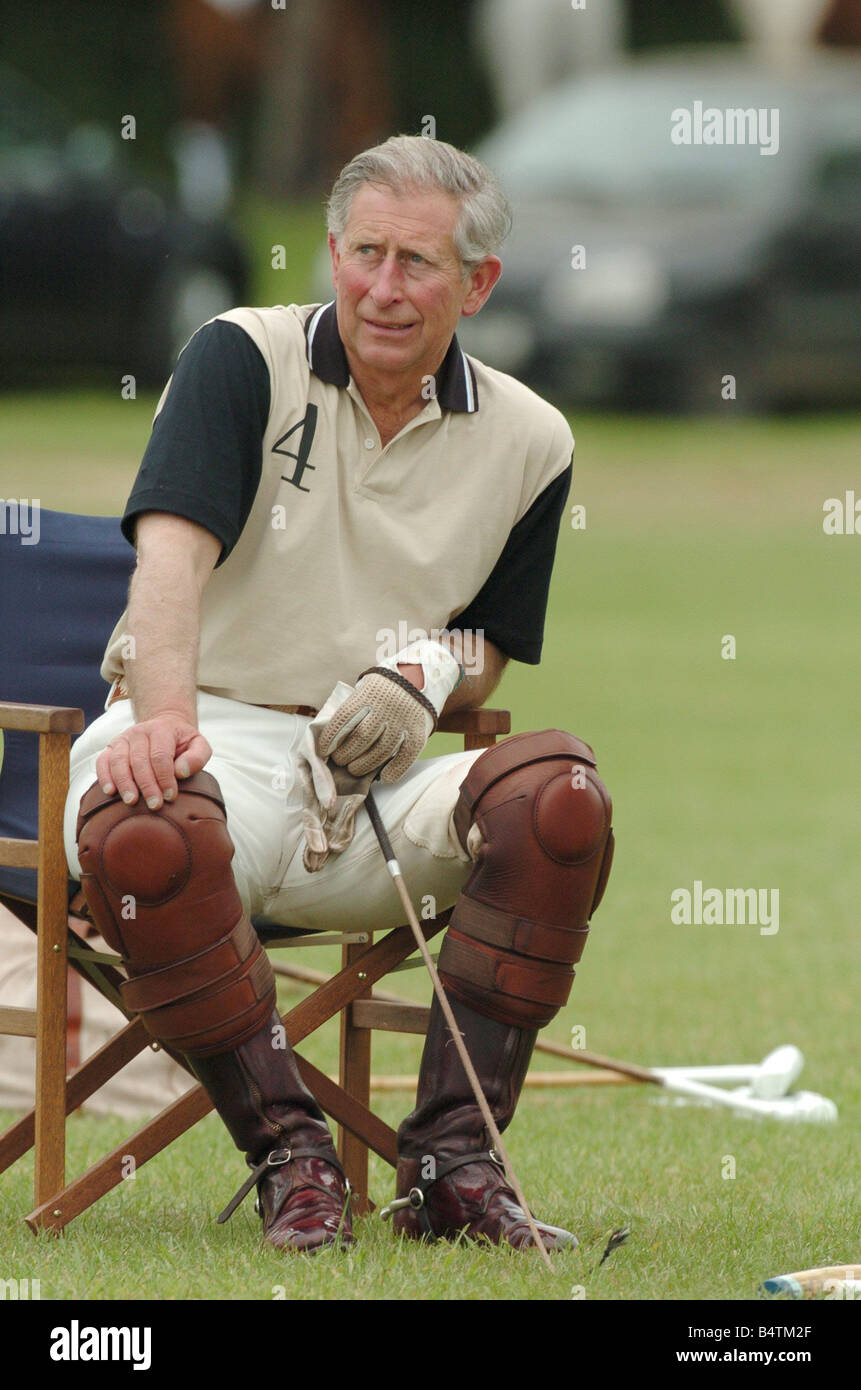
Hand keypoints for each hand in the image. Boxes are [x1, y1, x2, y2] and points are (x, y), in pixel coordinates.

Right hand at [95, 711, 211, 809]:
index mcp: (161, 729)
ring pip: (118, 761)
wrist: (164, 727)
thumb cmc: (182, 743)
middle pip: (139, 761)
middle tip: (154, 805)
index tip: (170, 796)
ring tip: (132, 801)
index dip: (164, 777)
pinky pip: (102, 761)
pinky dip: (104, 776)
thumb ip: (196, 757)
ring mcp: (122, 739)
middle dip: (147, 785)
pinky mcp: (111, 748)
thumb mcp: (198, 745)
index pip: (160, 756)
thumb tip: (180, 772)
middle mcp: (139, 732)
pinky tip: (110, 792)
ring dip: (124, 783)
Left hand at [317, 669, 433, 783]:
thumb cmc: (382, 691)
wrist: (417, 679)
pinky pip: (405, 758)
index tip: (324, 751)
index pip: (344, 718)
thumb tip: (332, 741)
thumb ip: (352, 711)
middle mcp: (386, 708)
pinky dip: (394, 771)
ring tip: (354, 769)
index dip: (330, 738)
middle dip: (345, 755)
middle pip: (361, 738)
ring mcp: (403, 722)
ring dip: (364, 765)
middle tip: (340, 761)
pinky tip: (384, 777)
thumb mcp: (365, 690)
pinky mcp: (418, 734)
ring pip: (380, 751)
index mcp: (368, 694)